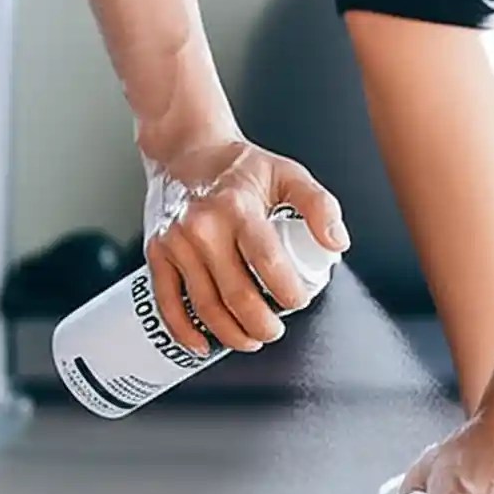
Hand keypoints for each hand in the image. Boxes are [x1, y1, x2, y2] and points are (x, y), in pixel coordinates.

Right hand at [143, 138, 349, 354]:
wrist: (184, 148)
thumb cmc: (239, 166)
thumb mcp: (287, 173)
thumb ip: (319, 206)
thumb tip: (337, 244)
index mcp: (238, 208)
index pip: (268, 264)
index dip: (288, 294)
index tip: (298, 302)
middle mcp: (203, 227)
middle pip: (236, 294)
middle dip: (262, 325)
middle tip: (274, 330)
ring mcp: (176, 242)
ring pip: (205, 306)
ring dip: (231, 334)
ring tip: (250, 339)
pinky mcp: (156, 252)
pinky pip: (167, 301)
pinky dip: (184, 331)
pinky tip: (202, 344)